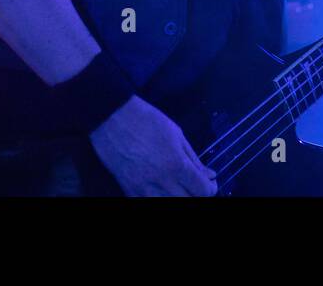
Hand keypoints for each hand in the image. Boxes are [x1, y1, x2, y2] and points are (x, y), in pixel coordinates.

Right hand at [90, 95, 217, 195]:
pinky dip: (158, 197)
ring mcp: (143, 188)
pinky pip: (148, 203)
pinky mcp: (128, 190)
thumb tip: (210, 175)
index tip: (210, 181)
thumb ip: (194, 159)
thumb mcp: (176, 134)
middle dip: (196, 194)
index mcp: (176, 165)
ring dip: (178, 197)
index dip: (211, 188)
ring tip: (178, 187)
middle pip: (189, 201)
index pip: (203, 190)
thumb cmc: (146, 120)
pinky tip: (161, 189)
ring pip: (169, 204)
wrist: (111, 117)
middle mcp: (161, 181)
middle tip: (195, 184)